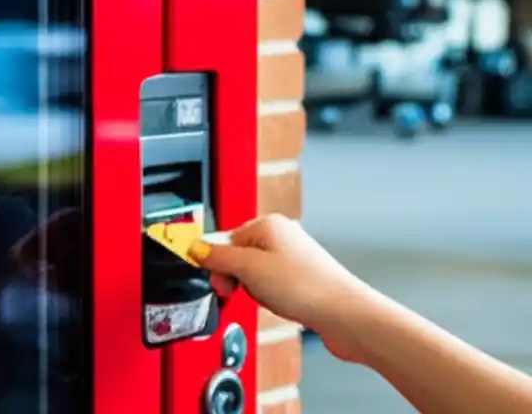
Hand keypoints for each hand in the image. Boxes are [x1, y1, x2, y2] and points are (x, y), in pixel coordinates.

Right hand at [191, 214, 375, 361]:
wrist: (345, 315)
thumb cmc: (307, 287)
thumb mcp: (249, 269)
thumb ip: (217, 257)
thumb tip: (195, 248)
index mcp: (267, 224)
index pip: (224, 238)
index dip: (217, 263)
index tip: (218, 280)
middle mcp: (281, 237)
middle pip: (237, 256)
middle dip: (236, 278)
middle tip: (240, 291)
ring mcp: (292, 258)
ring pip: (252, 274)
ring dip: (254, 290)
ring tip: (270, 298)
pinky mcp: (299, 279)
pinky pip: (269, 286)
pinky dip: (269, 297)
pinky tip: (280, 303)